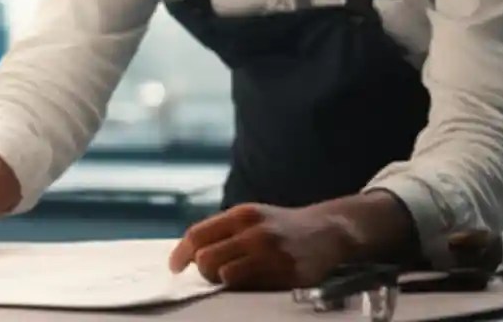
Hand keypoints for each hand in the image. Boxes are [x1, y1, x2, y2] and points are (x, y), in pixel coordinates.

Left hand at [168, 203, 355, 289]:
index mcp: (241, 214)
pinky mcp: (287, 274)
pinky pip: (250, 288)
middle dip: (203, 270)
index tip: (175, 268)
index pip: (197, 235)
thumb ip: (222, 231)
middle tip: (211, 274)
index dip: (181, 254)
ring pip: (225, 275)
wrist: (327, 230)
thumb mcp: (251, 217)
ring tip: (233, 277)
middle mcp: (255, 232)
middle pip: (206, 258)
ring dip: (223, 281)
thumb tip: (188, 252)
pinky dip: (245, 288)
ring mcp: (272, 253)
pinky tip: (254, 281)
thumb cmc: (281, 227)